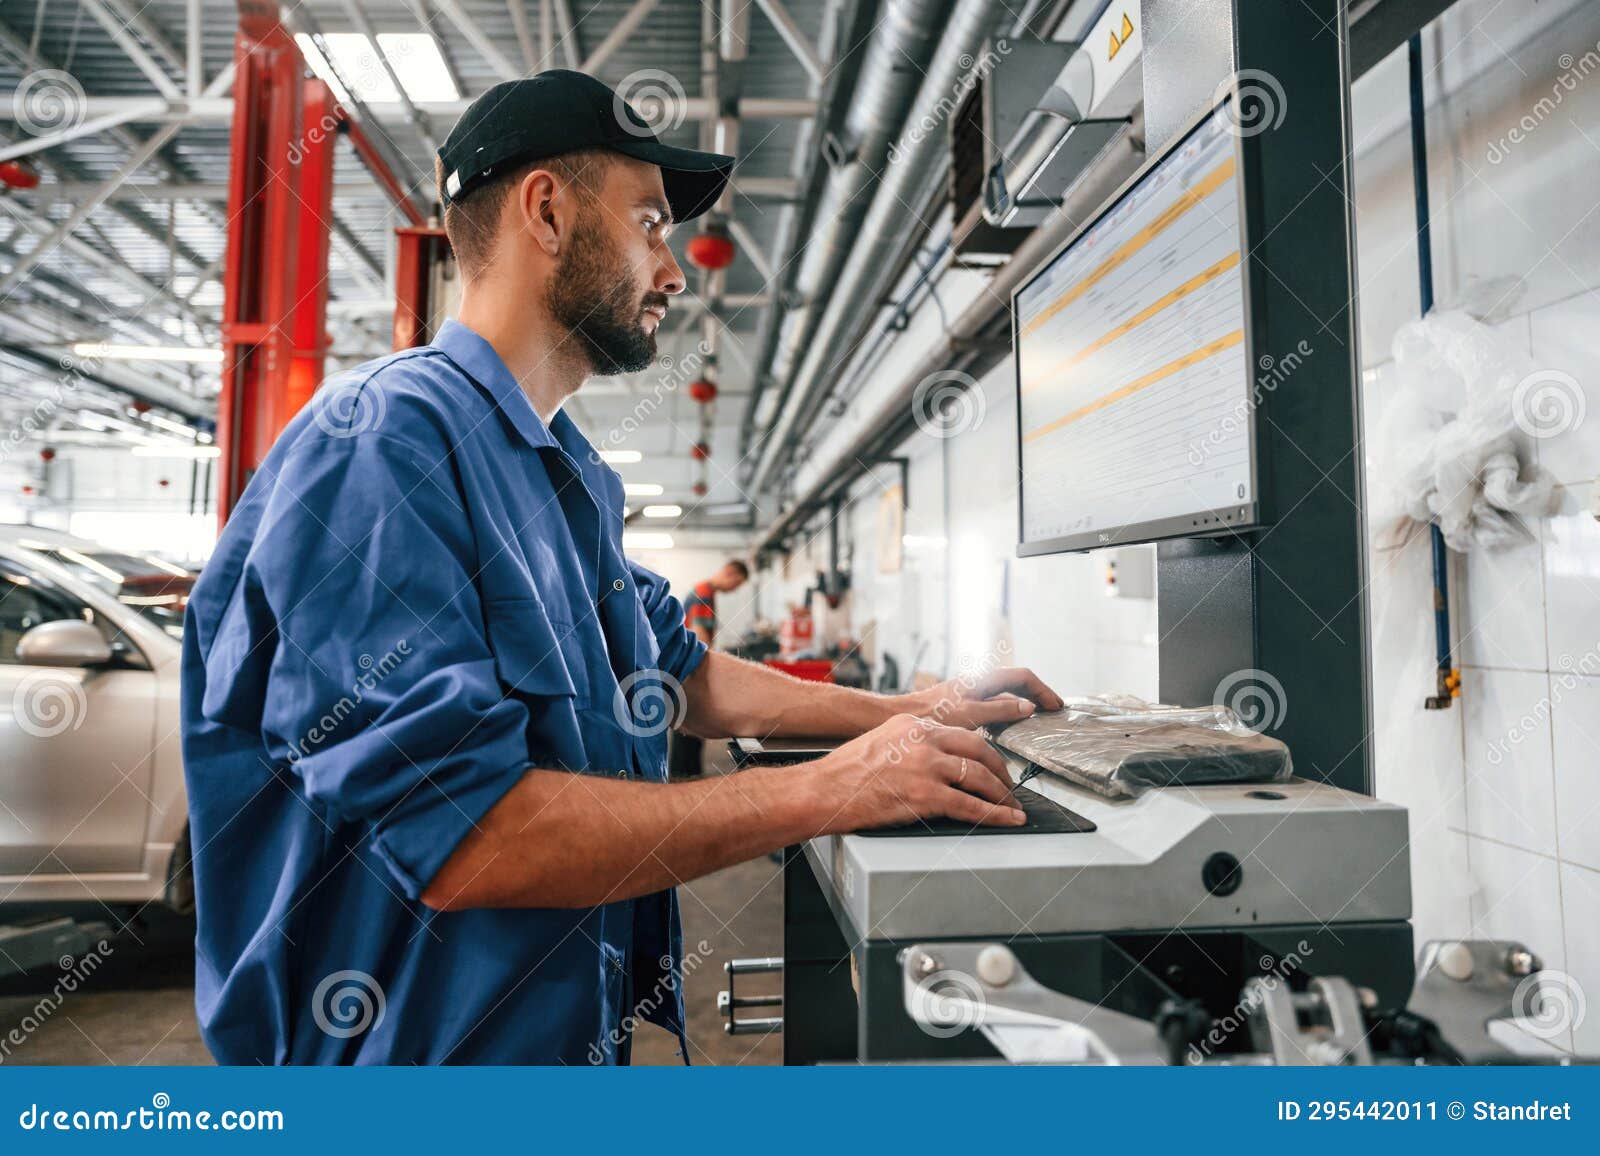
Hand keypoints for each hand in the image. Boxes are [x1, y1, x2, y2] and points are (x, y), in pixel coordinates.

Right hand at [809, 714, 1025, 832]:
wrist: (825, 790)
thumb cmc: (845, 773)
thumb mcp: (882, 741)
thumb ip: (912, 746)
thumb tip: (936, 763)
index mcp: (914, 725)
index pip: (961, 734)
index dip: (983, 751)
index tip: (992, 763)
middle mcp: (924, 739)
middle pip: (979, 749)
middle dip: (1001, 770)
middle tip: (1009, 784)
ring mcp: (926, 766)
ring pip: (980, 777)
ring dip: (1002, 795)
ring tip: (1011, 806)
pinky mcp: (926, 794)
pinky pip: (971, 806)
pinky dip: (995, 815)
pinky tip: (1006, 819)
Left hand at [898, 666, 1064, 729]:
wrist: (899, 719)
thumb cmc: (929, 716)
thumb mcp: (969, 714)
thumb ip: (999, 710)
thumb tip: (1028, 708)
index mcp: (981, 680)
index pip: (1022, 676)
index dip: (1043, 690)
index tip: (1056, 706)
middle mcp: (976, 684)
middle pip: (1016, 685)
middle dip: (1036, 696)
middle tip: (1051, 713)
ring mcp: (969, 695)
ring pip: (1004, 697)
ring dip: (1022, 706)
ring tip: (1035, 722)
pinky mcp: (961, 708)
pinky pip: (991, 708)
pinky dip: (1006, 716)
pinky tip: (1006, 731)